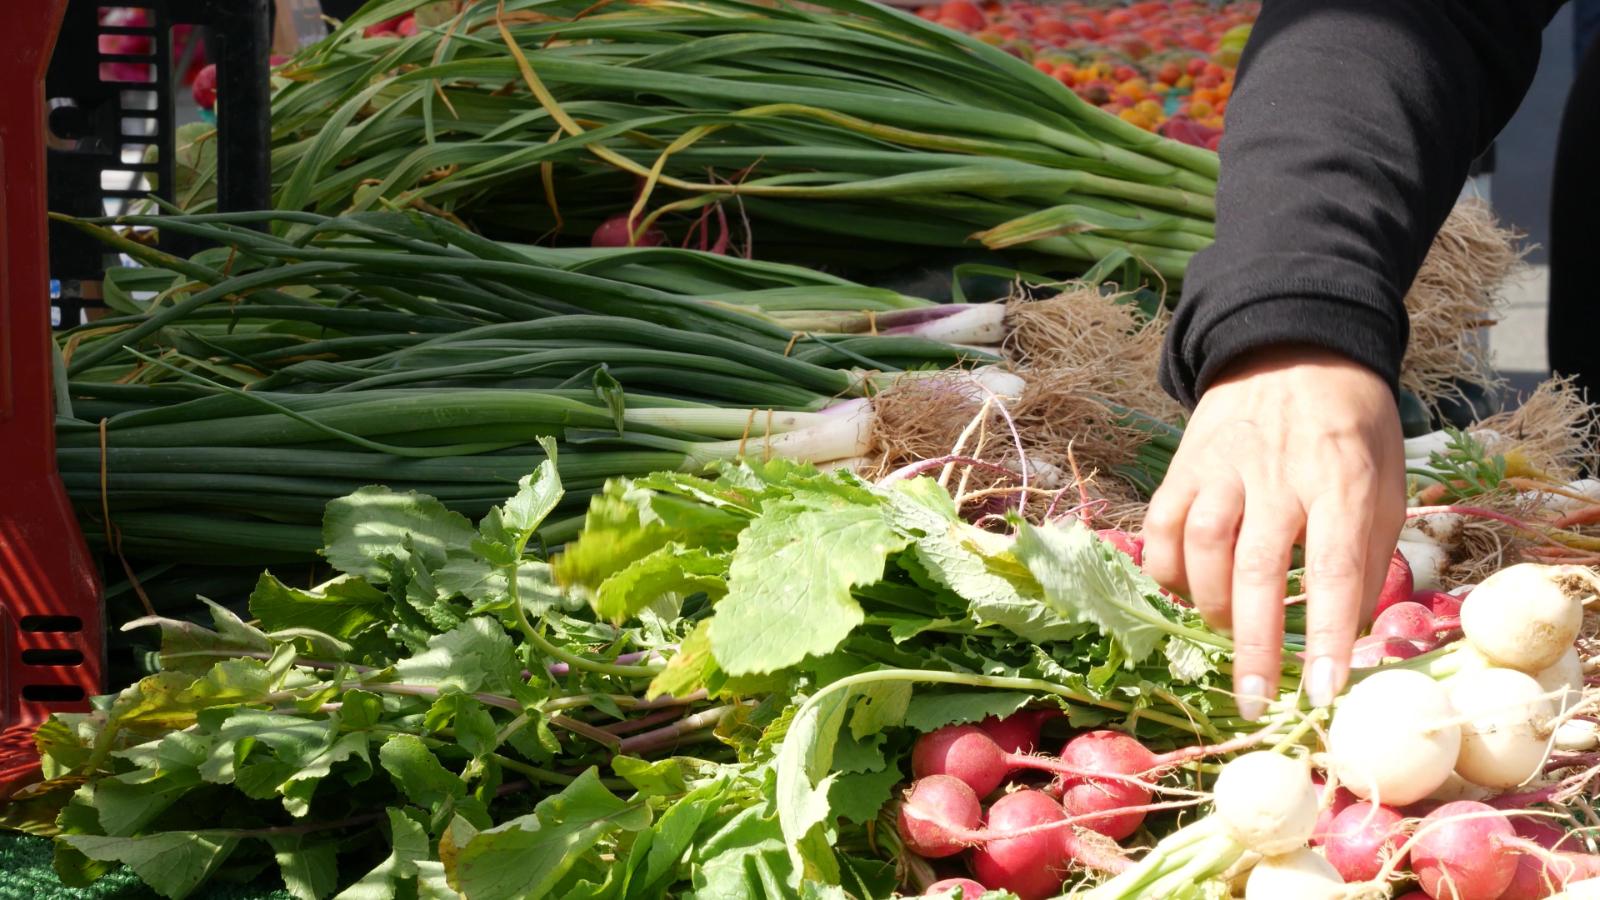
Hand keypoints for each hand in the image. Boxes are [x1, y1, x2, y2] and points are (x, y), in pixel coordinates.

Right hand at [1143, 345, 1405, 719]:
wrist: (1295, 348)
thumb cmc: (1353, 430)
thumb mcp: (1387, 484)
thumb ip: (1368, 555)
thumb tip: (1344, 633)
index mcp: (1344, 481)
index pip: (1334, 568)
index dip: (1325, 635)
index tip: (1320, 693)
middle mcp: (1280, 474)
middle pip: (1257, 569)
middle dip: (1253, 646)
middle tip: (1252, 701)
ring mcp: (1224, 467)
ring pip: (1203, 546)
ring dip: (1211, 605)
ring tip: (1226, 634)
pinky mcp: (1185, 464)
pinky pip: (1162, 525)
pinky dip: (1166, 569)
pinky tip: (1184, 591)